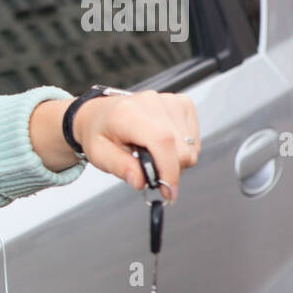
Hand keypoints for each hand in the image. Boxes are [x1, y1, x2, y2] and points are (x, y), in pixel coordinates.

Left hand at [74, 90, 199, 203]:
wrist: (100, 114)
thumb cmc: (99, 132)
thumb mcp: (98, 154)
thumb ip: (120, 168)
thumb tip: (141, 181)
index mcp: (128, 113)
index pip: (163, 141)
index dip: (169, 170)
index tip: (168, 191)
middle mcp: (153, 103)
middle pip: (181, 150)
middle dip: (168, 170)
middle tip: (148, 170)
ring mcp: (171, 101)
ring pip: (191, 148)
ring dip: (175, 160)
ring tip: (151, 154)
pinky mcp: (183, 103)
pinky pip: (194, 139)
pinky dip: (181, 149)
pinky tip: (161, 145)